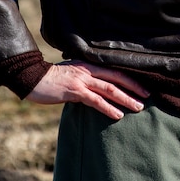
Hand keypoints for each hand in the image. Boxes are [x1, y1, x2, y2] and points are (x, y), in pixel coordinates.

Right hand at [24, 60, 149, 119]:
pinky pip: (95, 100)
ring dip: (125, 99)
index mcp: (89, 65)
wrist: (32, 77)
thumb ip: (84, 79)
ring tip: (138, 107)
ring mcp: (82, 80)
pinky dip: (108, 108)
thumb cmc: (51, 78)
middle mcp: (88, 70)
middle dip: (134, 87)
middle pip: (117, 77)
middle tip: (147, 96)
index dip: (130, 78)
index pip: (114, 70)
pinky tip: (117, 115)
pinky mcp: (74, 91)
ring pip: (110, 89)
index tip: (142, 86)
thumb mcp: (71, 74)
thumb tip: (95, 89)